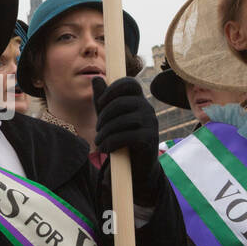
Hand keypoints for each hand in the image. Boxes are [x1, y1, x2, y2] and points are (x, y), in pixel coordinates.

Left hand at [93, 77, 162, 203]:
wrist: (135, 168)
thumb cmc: (121, 139)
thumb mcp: (108, 119)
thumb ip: (102, 100)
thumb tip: (96, 78)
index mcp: (138, 100)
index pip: (129, 82)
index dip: (112, 89)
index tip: (100, 103)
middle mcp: (147, 108)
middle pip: (120, 102)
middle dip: (103, 117)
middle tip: (97, 131)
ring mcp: (151, 123)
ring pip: (122, 120)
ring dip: (105, 133)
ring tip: (99, 143)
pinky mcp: (150, 139)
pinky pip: (127, 136)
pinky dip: (112, 143)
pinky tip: (106, 149)